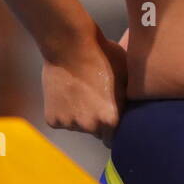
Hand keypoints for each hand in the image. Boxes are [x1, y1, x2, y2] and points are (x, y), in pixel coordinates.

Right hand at [41, 25, 126, 145]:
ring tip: (81, 93)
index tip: (113, 118)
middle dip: (97, 122)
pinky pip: (61, 120)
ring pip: (78, 126)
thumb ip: (126, 100)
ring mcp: (69, 124)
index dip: (115, 128)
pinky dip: (64, 111)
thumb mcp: (125, 77)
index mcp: (111, 119)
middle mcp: (89, 127)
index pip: (115, 138)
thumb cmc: (104, 56)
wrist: (70, 46)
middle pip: (96, 132)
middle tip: (96, 101)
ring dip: (80, 115)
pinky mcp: (52, 119)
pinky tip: (68, 93)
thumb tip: (131, 110)